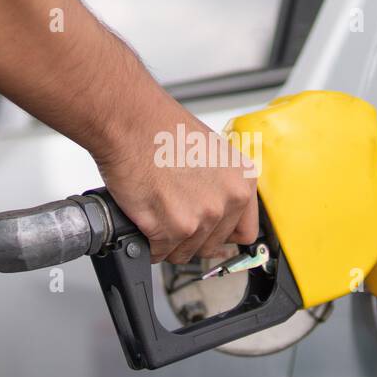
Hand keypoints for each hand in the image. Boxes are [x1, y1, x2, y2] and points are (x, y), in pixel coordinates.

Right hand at [94, 96, 258, 264]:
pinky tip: (145, 220)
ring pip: (185, 253)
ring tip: (158, 215)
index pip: (245, 232)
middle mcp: (227, 200)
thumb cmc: (162, 130)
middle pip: (212, 246)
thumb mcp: (211, 153)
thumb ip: (221, 187)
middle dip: (192, 238)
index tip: (213, 235)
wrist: (131, 123)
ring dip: (168, 242)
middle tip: (175, 218)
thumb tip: (217, 213)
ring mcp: (201, 217)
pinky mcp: (172, 228)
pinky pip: (160, 252)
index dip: (224, 235)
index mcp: (242, 181)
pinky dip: (148, 243)